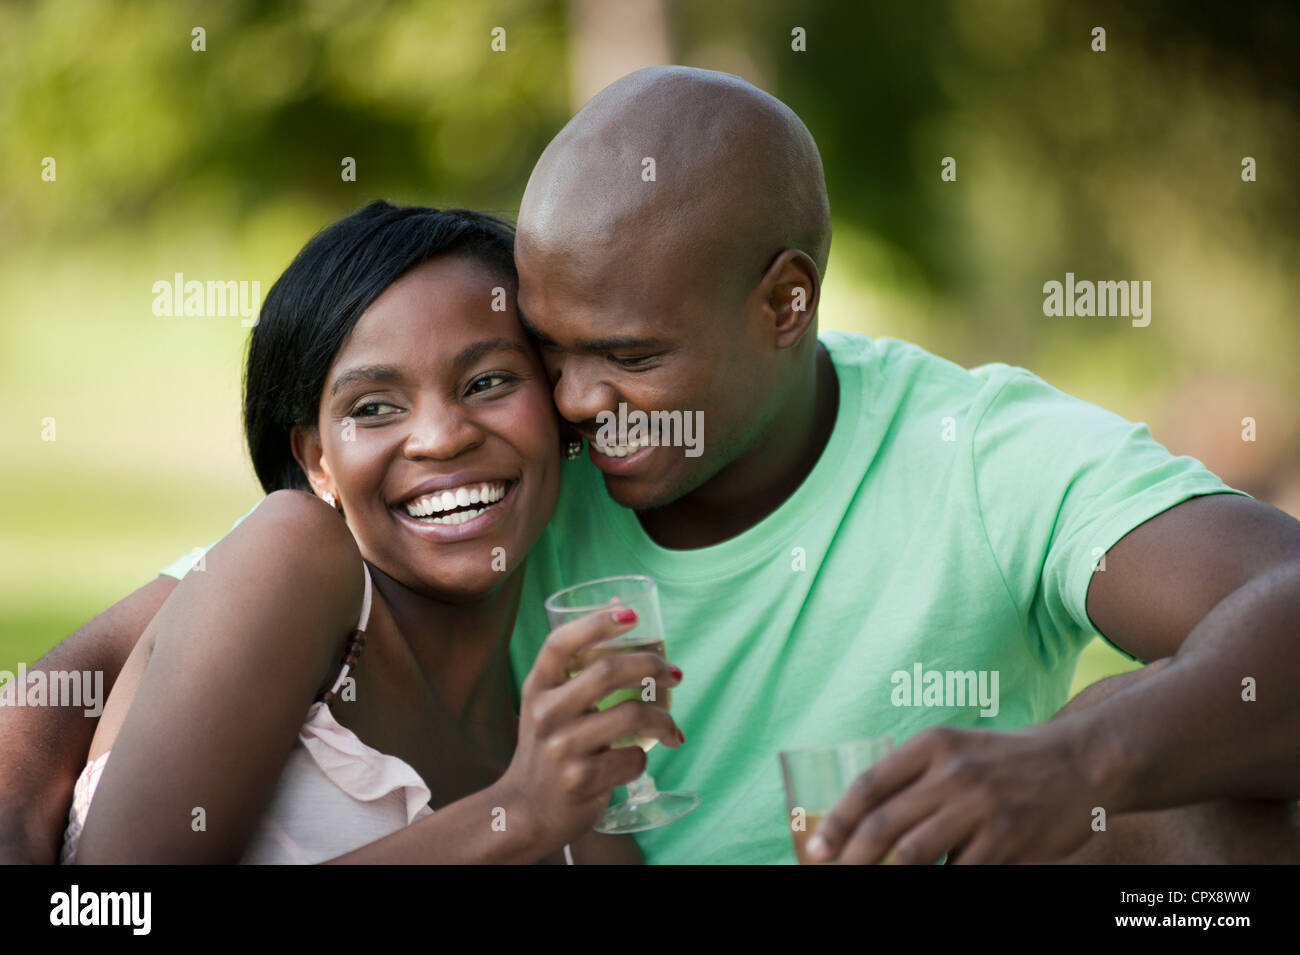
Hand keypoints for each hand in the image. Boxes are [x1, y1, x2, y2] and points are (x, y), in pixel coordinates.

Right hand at [497, 605, 683, 852]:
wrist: (524, 811)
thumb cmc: (549, 746)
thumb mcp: (551, 702)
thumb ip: (579, 663)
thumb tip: (620, 606)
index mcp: (537, 687)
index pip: (561, 643)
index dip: (596, 624)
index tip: (632, 616)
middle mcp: (544, 713)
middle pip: (608, 672)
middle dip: (652, 666)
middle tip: (675, 673)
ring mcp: (561, 748)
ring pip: (631, 715)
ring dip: (663, 720)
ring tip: (672, 728)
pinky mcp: (579, 780)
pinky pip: (632, 758)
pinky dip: (643, 757)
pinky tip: (637, 760)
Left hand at [806, 724, 1098, 863]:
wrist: (1080, 760)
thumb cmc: (1005, 762)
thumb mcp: (956, 751)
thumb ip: (914, 779)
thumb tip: (861, 826)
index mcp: (932, 745)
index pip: (869, 785)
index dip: (836, 821)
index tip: (816, 848)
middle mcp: (952, 771)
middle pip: (883, 825)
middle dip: (850, 859)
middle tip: (833, 875)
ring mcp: (981, 805)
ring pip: (913, 854)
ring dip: (884, 878)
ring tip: (867, 888)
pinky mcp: (1008, 837)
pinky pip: (959, 872)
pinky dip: (936, 883)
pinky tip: (927, 886)